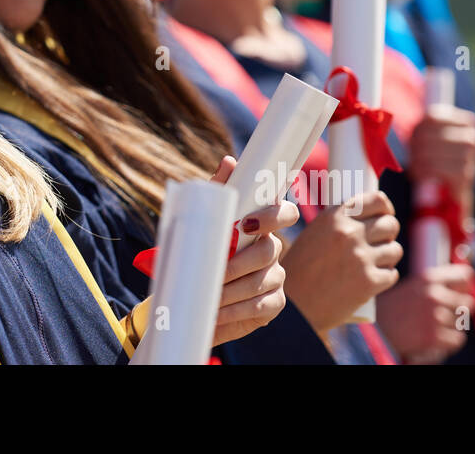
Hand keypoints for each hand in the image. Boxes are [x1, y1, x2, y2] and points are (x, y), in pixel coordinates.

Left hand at [210, 155, 297, 343]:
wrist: (190, 293)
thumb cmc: (200, 249)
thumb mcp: (204, 218)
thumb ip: (217, 190)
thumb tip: (229, 161)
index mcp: (261, 224)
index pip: (284, 212)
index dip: (274, 215)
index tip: (246, 224)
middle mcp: (274, 249)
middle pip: (270, 251)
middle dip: (239, 262)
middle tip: (215, 269)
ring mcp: (276, 277)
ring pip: (261, 281)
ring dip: (232, 289)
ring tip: (209, 294)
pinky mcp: (273, 304)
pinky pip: (260, 306)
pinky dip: (235, 311)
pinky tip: (217, 312)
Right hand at [280, 191, 401, 332]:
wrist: (295, 304)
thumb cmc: (302, 268)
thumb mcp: (314, 234)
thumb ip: (339, 223)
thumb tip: (369, 216)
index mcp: (334, 217)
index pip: (377, 201)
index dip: (386, 208)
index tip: (386, 214)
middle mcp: (349, 234)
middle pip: (390, 224)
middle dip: (389, 233)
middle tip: (380, 241)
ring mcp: (361, 258)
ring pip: (394, 250)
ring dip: (388, 256)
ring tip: (374, 262)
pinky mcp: (370, 282)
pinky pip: (392, 274)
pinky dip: (385, 277)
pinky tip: (374, 279)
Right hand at [376, 264, 474, 362]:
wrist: (376, 329)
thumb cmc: (395, 307)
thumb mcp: (414, 286)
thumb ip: (439, 282)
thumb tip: (470, 278)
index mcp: (428, 278)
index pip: (466, 276)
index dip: (464, 285)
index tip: (458, 291)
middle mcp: (434, 295)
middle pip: (468, 302)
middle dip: (457, 309)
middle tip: (439, 313)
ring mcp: (435, 317)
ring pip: (462, 323)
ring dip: (450, 326)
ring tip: (430, 325)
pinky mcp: (434, 337)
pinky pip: (457, 339)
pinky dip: (448, 341)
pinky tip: (432, 336)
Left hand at [409, 107, 474, 216]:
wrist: (451, 196)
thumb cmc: (437, 161)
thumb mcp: (431, 137)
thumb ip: (424, 124)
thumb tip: (382, 112)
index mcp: (468, 122)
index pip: (431, 117)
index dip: (417, 131)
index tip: (416, 143)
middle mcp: (473, 137)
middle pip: (426, 134)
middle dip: (414, 148)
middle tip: (415, 158)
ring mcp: (472, 157)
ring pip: (427, 151)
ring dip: (416, 162)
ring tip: (417, 168)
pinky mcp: (465, 175)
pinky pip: (432, 168)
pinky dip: (421, 173)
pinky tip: (421, 176)